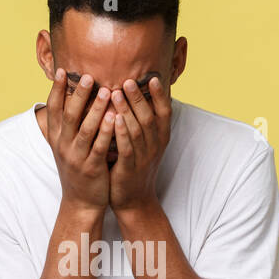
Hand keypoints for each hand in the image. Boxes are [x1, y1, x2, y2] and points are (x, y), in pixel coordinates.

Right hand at [42, 68, 115, 215]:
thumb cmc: (78, 168)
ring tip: (106, 91)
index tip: (61, 70)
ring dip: (95, 109)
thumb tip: (71, 97)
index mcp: (56, 138)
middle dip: (78, 94)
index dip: (56, 90)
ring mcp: (76, 157)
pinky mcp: (91, 168)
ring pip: (85, 130)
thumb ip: (69, 124)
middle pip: (68, 115)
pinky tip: (113, 118)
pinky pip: (99, 147)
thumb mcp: (67, 146)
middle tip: (88, 75)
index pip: (54, 109)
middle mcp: (63, 146)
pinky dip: (106, 132)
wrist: (81, 202)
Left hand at [109, 76, 170, 211]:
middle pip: (149, 117)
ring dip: (127, 110)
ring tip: (116, 93)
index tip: (152, 77)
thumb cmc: (136, 166)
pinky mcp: (129, 169)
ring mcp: (143, 158)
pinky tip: (113, 119)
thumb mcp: (145, 143)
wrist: (134, 200)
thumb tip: (136, 94)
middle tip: (127, 80)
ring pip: (137, 130)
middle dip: (138, 98)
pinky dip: (121, 133)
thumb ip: (143, 121)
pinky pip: (127, 148)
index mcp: (161, 138)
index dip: (160, 95)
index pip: (165, 112)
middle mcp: (155, 146)